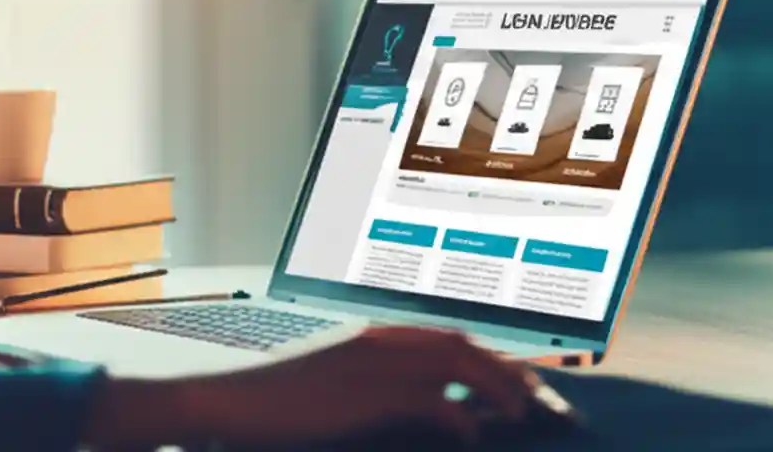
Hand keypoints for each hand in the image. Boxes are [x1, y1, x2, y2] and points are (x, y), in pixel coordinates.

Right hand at [83, 327, 538, 448]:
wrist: (226, 404)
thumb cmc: (274, 405)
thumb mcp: (329, 386)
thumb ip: (375, 389)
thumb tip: (429, 411)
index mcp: (371, 337)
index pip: (447, 337)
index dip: (492, 358)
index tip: (523, 381)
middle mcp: (377, 342)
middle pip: (463, 345)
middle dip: (511, 371)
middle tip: (546, 401)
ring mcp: (371, 364)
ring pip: (458, 365)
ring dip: (500, 389)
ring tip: (528, 414)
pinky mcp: (364, 395)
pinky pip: (431, 403)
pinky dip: (460, 419)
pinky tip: (474, 436)